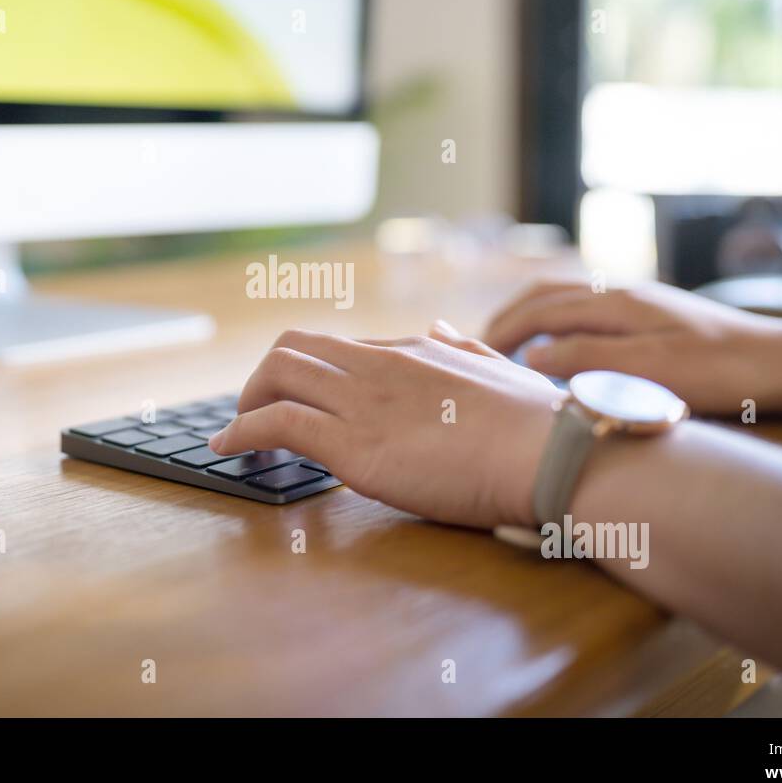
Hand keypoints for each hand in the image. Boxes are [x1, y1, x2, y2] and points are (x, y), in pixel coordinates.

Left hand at [209, 321, 558, 527]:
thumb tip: (438, 329)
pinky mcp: (354, 444)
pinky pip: (277, 423)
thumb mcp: (501, 371)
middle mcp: (381, 365)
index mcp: (415, 352)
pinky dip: (241, 432)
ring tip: (236, 431)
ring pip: (278, 372)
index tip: (302, 397)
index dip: (314, 374)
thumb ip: (463, 348)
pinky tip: (228, 448)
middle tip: (255, 409)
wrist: (553, 453)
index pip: (343, 351)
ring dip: (246, 400)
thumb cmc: (539, 425)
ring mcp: (364, 401)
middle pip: (296, 347)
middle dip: (265, 376)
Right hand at [483, 280, 780, 413]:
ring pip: (566, 297)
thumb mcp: (649, 371)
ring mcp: (638, 300)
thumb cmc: (719, 372)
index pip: (540, 311)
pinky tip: (560, 346)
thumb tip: (534, 352)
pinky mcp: (651, 314)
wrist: (780, 362)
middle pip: (546, 294)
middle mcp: (622, 292)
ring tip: (508, 343)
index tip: (474, 357)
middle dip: (507, 317)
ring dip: (530, 316)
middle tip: (478, 347)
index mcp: (616, 302)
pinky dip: (556, 322)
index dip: (502, 332)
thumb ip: (588, 358)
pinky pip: (586, 308)